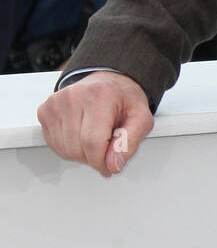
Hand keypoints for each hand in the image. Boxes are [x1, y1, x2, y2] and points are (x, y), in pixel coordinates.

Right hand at [37, 71, 153, 176]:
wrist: (108, 82)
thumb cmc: (124, 99)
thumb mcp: (141, 118)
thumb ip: (130, 142)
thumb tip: (113, 165)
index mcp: (100, 95)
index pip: (93, 142)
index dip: (102, 162)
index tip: (111, 165)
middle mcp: (74, 96)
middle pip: (77, 149)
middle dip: (93, 158)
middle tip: (106, 148)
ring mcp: (56, 103)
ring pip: (64, 149)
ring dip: (81, 154)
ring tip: (95, 139)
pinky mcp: (45, 110)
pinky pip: (53, 144)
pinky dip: (68, 147)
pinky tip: (81, 135)